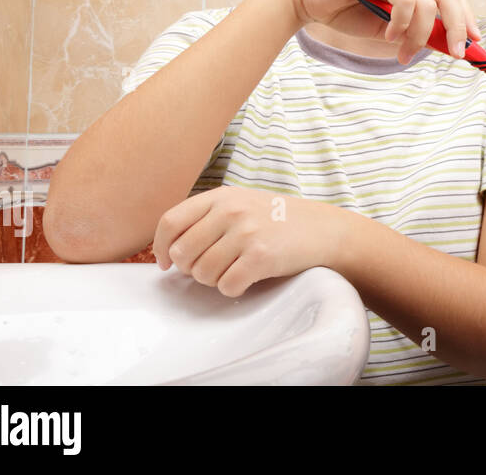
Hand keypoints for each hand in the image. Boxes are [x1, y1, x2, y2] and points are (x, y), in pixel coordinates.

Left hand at [152, 185, 340, 297]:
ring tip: (234, 270)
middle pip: (182, 253)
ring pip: (202, 274)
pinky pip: (227, 286)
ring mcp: (247, 233)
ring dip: (214, 280)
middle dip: (191, 269)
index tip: (166, 263)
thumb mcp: (242, 203)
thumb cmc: (279, 220)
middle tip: (211, 268)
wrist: (325, 230)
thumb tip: (168, 250)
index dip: (160, 248)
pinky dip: (233, 289)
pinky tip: (247, 279)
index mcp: (222, 196)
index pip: (170, 222)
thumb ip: (207, 217)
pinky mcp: (261, 257)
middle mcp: (231, 211)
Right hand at [282, 0, 480, 63]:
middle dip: (458, 27)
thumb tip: (446, 46)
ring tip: (403, 52)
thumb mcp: (388, 29)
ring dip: (420, 34)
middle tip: (458, 54)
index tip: (475, 44)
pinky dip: (402, 22)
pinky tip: (388, 35)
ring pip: (428, 2)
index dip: (466, 19)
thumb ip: (416, 33)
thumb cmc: (345, 11)